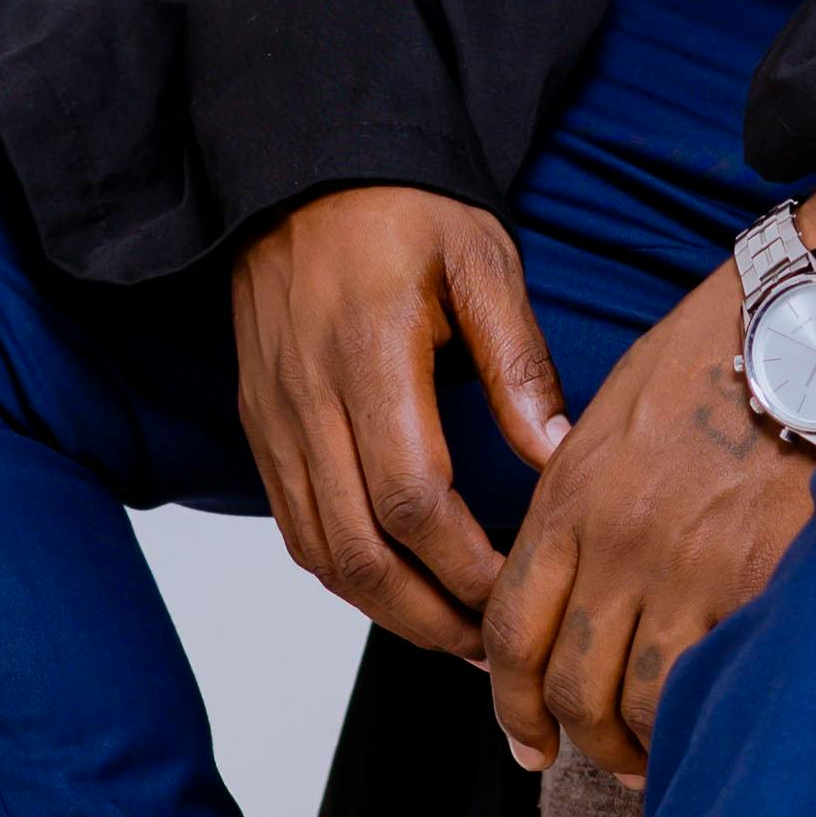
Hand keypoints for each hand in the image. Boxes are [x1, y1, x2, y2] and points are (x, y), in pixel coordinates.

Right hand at [229, 188, 571, 657]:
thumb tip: (555, 456)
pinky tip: (397, 586)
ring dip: (386, 609)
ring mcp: (275, 418)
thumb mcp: (480, 258)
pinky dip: (344, 573)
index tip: (517, 594)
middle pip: (358, 551)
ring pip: (319, 552)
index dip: (465, 567)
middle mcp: (308, 400)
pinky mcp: (260, 425)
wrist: (300, 169)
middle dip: (429, 616)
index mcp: (369, 356)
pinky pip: (294, 525)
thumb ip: (516, 359)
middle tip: (492, 647)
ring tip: (454, 633)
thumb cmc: (399, 206)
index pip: (411, 499)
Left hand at [480, 175, 815, 790]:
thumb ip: (578, 493)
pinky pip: (712, 682)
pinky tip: (711, 725)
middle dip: (574, 735)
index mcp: (569, 498)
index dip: (511, 703)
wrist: (812, 331)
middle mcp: (614, 544)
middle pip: (567, 681)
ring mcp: (685, 569)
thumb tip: (570, 562)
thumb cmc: (719, 355)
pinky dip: (704, 719)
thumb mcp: (615, 414)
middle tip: (594, 758)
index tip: (526, 737)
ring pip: (635, 699)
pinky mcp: (755, 583)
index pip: (512, 628)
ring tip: (655, 755)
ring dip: (637, 743)